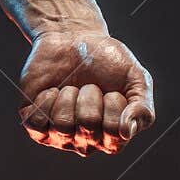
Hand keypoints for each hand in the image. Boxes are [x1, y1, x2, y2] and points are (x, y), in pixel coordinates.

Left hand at [18, 33, 154, 155]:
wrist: (75, 37)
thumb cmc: (108, 61)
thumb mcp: (137, 79)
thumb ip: (143, 108)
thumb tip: (127, 131)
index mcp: (113, 136)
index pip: (115, 132)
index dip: (113, 104)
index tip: (111, 90)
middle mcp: (86, 141)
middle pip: (88, 125)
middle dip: (90, 94)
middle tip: (89, 84)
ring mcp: (59, 135)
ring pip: (62, 125)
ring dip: (67, 95)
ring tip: (70, 87)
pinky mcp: (36, 123)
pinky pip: (36, 122)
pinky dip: (45, 100)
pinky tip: (52, 91)